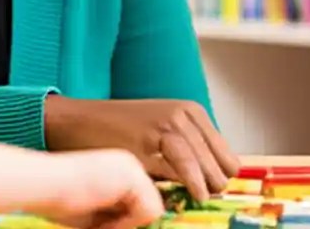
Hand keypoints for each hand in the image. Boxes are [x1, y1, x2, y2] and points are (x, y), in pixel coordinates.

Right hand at [34, 150, 163, 228]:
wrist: (43, 184)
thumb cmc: (57, 200)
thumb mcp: (94, 212)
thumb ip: (116, 217)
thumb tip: (137, 227)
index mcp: (119, 169)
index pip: (138, 202)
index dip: (125, 221)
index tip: (104, 226)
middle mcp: (130, 164)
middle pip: (148, 205)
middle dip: (126, 222)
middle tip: (100, 226)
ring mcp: (133, 168)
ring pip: (151, 210)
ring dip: (126, 224)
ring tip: (99, 224)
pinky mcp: (134, 176)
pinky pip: (150, 211)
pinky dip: (127, 223)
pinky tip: (103, 219)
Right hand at [44, 97, 238, 202]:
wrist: (80, 120)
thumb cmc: (120, 127)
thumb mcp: (163, 126)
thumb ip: (189, 145)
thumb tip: (214, 178)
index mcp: (191, 111)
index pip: (228, 157)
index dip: (222, 176)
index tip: (213, 189)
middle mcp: (182, 116)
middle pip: (220, 167)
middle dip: (214, 186)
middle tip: (202, 197)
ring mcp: (165, 128)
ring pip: (205, 170)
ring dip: (204, 189)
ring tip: (197, 198)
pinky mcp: (147, 145)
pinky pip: (179, 172)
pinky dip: (187, 187)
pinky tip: (187, 195)